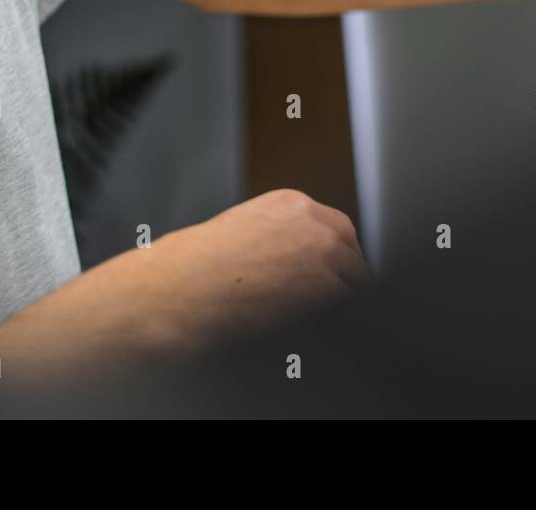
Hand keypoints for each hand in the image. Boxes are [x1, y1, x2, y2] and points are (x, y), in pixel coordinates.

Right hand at [137, 189, 372, 353]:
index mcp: (293, 205)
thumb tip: (297, 267)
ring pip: (357, 288)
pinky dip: (332, 324)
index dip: (336, 263)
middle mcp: (315, 226)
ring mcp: (326, 258)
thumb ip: (279, 239)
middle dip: (343, 285)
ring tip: (305, 322)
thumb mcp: (241, 232)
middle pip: (354, 260)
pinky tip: (301, 330)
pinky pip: (348, 310)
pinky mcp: (329, 292)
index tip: (333, 281)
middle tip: (323, 308)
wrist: (178, 290)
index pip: (339, 233)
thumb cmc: (194, 269)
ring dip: (338, 305)